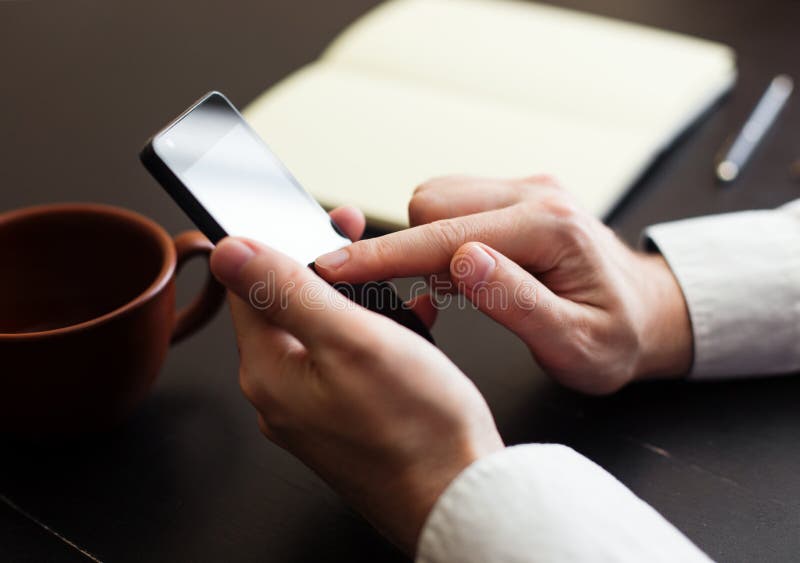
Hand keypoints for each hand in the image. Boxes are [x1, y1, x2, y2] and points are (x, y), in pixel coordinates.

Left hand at [210, 206, 503, 553]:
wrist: (459, 498)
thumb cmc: (417, 428)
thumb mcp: (351, 340)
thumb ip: (287, 290)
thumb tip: (230, 250)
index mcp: (270, 371)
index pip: (248, 287)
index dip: (281, 242)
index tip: (318, 223)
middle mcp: (283, 394)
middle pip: (285, 308)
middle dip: (323, 269)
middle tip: (360, 244)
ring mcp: (313, 411)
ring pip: (321, 333)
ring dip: (354, 301)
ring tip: (392, 284)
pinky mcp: (345, 420)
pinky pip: (347, 362)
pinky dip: (373, 336)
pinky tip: (409, 326)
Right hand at [315, 177, 692, 393]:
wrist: (648, 313)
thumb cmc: (617, 338)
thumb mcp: (575, 344)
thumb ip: (516, 303)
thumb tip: (459, 261)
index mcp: (549, 229)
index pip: (443, 235)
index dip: (382, 256)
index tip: (332, 268)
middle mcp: (536, 194)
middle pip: (432, 200)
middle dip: (411, 249)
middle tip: (434, 299)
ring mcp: (526, 188)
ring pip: (437, 197)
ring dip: (427, 242)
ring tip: (458, 289)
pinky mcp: (517, 193)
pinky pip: (454, 201)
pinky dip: (441, 235)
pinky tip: (467, 270)